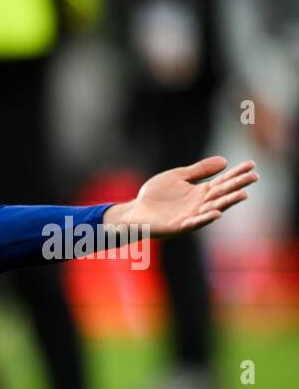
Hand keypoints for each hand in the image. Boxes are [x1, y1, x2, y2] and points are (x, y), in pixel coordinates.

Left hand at [105, 156, 257, 237]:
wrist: (134, 211)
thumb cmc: (156, 195)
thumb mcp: (179, 177)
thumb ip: (199, 170)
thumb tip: (224, 161)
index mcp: (200, 192)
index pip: (223, 181)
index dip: (237, 173)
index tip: (252, 164)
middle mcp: (199, 205)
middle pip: (222, 194)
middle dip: (238, 186)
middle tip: (254, 177)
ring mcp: (190, 217)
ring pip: (212, 209)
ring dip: (227, 202)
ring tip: (242, 194)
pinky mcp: (178, 227)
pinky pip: (194, 223)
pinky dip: (204, 219)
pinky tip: (215, 213)